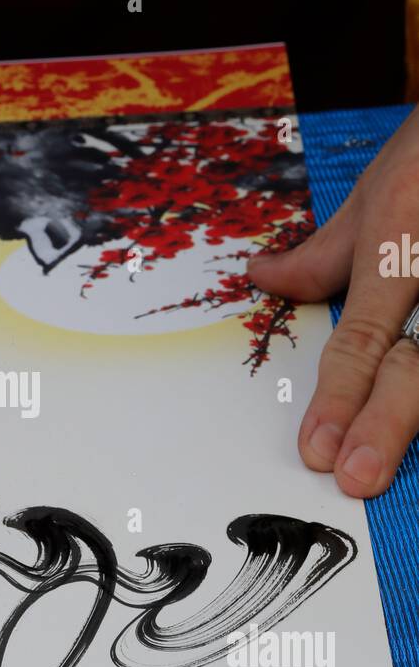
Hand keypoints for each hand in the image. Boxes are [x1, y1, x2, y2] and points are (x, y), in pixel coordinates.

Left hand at [248, 106, 418, 498]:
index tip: (319, 448)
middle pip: (418, 366)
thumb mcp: (379, 189)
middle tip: (357, 477)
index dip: (340, 396)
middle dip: (387, 425)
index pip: (363, 335)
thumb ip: (326, 252)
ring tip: (396, 473)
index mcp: (400, 245)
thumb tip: (262, 277)